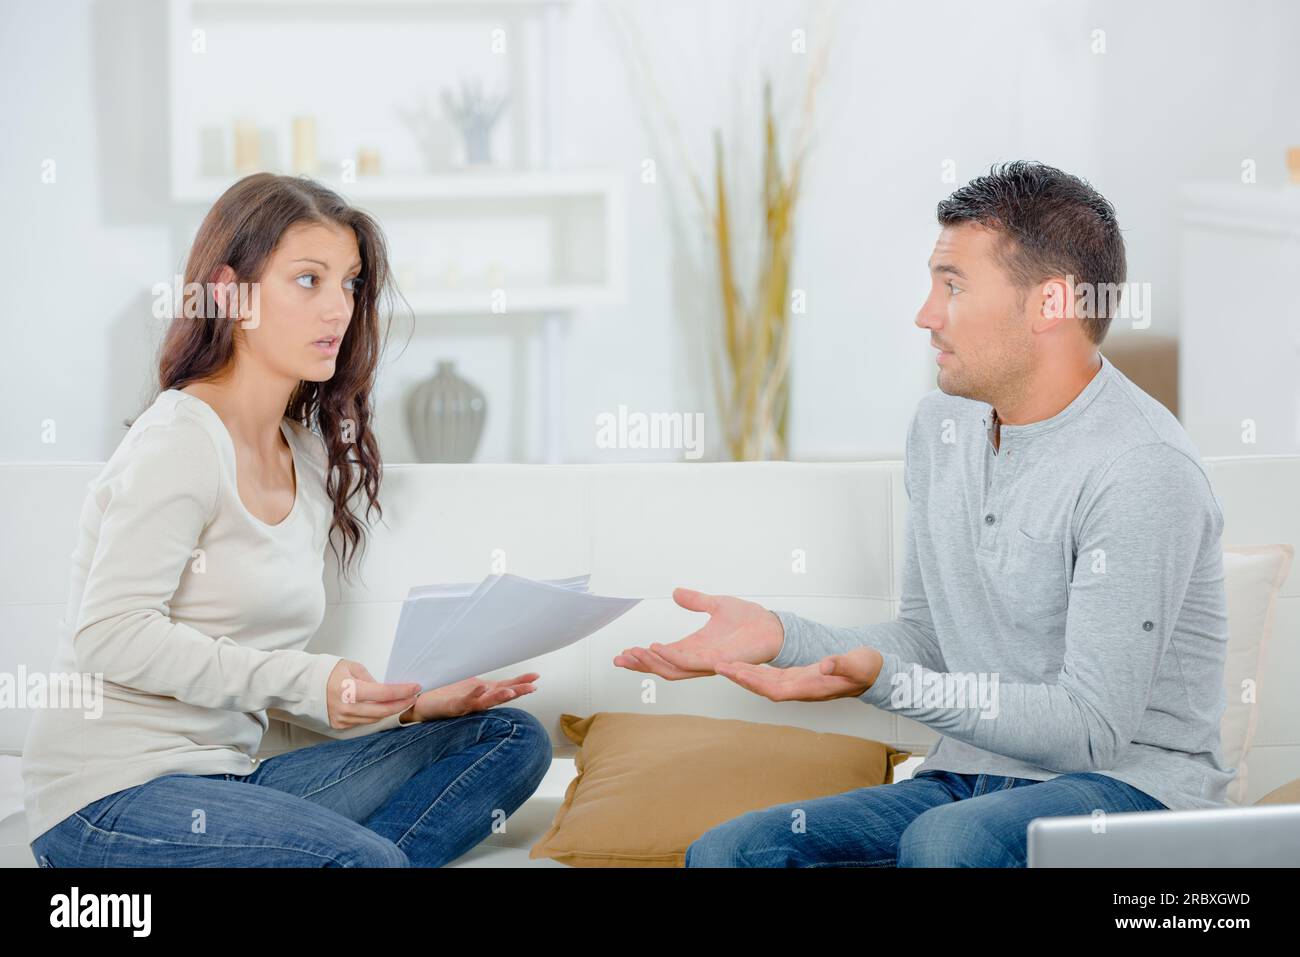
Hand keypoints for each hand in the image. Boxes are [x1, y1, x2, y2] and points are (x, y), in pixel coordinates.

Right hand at [325, 659, 421, 729]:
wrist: (302, 685)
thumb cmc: (326, 672)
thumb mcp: (351, 667)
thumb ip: (370, 679)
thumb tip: (384, 690)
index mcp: (350, 689)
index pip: (384, 693)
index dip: (403, 691)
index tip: (415, 687)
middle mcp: (347, 707)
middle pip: (382, 711)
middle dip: (402, 704)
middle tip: (413, 697)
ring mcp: (342, 719)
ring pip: (374, 719)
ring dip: (389, 711)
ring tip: (402, 702)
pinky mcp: (339, 725)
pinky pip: (362, 722)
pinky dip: (374, 716)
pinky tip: (382, 708)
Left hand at [407, 672, 540, 721]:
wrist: (421, 704)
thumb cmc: (445, 694)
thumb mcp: (468, 683)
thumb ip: (482, 681)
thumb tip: (496, 666)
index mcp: (483, 693)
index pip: (506, 687)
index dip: (521, 682)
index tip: (536, 677)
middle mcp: (478, 700)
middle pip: (501, 696)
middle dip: (517, 692)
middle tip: (531, 687)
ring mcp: (466, 704)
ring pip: (486, 702)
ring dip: (498, 697)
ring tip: (510, 692)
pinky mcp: (453, 706)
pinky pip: (465, 701)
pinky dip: (474, 695)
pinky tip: (481, 688)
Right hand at [612, 587, 784, 679]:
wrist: (772, 626)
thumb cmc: (748, 620)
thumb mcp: (716, 604)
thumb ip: (695, 601)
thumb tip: (676, 593)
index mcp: (694, 647)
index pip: (663, 656)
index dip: (642, 657)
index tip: (622, 653)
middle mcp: (698, 658)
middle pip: (663, 667)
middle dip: (640, 665)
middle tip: (619, 660)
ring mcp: (708, 662)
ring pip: (673, 668)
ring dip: (652, 662)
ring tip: (634, 653)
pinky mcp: (720, 661)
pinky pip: (692, 662)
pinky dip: (673, 656)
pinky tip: (658, 648)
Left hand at [713, 647, 884, 701]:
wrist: (875, 675)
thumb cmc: (867, 669)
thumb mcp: (858, 663)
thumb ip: (842, 664)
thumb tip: (826, 664)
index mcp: (811, 687)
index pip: (775, 689)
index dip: (753, 682)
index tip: (735, 673)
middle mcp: (801, 689)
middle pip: (764, 687)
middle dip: (740, 677)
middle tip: (717, 666)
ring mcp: (800, 685)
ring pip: (766, 682)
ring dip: (745, 675)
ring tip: (724, 665)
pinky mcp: (800, 677)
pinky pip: (772, 677)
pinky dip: (756, 672)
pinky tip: (744, 665)